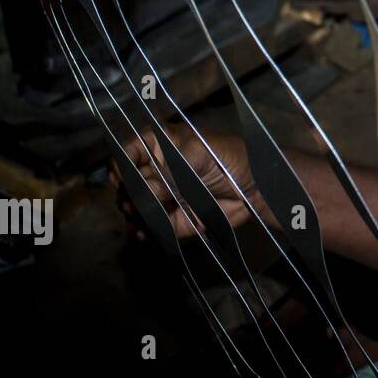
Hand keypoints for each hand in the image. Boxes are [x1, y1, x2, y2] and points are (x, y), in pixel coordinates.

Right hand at [113, 124, 263, 238]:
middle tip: (138, 202)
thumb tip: (147, 189)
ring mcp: (161, 196)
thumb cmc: (231, 157)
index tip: (123, 178)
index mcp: (160, 145)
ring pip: (132, 206)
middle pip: (126, 183)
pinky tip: (144, 232)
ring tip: (143, 216)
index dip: (121, 165)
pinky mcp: (170, 218)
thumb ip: (171, 169)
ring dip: (133, 213)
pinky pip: (148, 227)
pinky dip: (142, 231)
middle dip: (128, 194)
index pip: (127, 152)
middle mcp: (156, 171)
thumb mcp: (201, 152)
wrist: (256, 188)